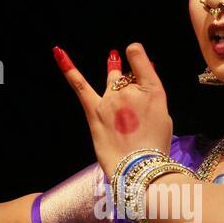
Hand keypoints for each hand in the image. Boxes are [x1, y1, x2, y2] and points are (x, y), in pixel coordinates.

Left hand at [53, 42, 172, 181]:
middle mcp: (131, 91)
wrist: (139, 168)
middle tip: (132, 112)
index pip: (141, 62)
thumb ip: (150, 98)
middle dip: (128, 87)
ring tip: (116, 80)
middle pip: (126, 78)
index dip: (137, 57)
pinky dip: (68, 68)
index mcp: (153, 91)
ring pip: (110, 82)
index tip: (134, 55)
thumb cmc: (154, 147)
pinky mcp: (94, 111)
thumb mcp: (164, 118)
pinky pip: (80, 85)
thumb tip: (138, 85)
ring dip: (113, 83)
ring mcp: (111, 100)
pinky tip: (59, 54)